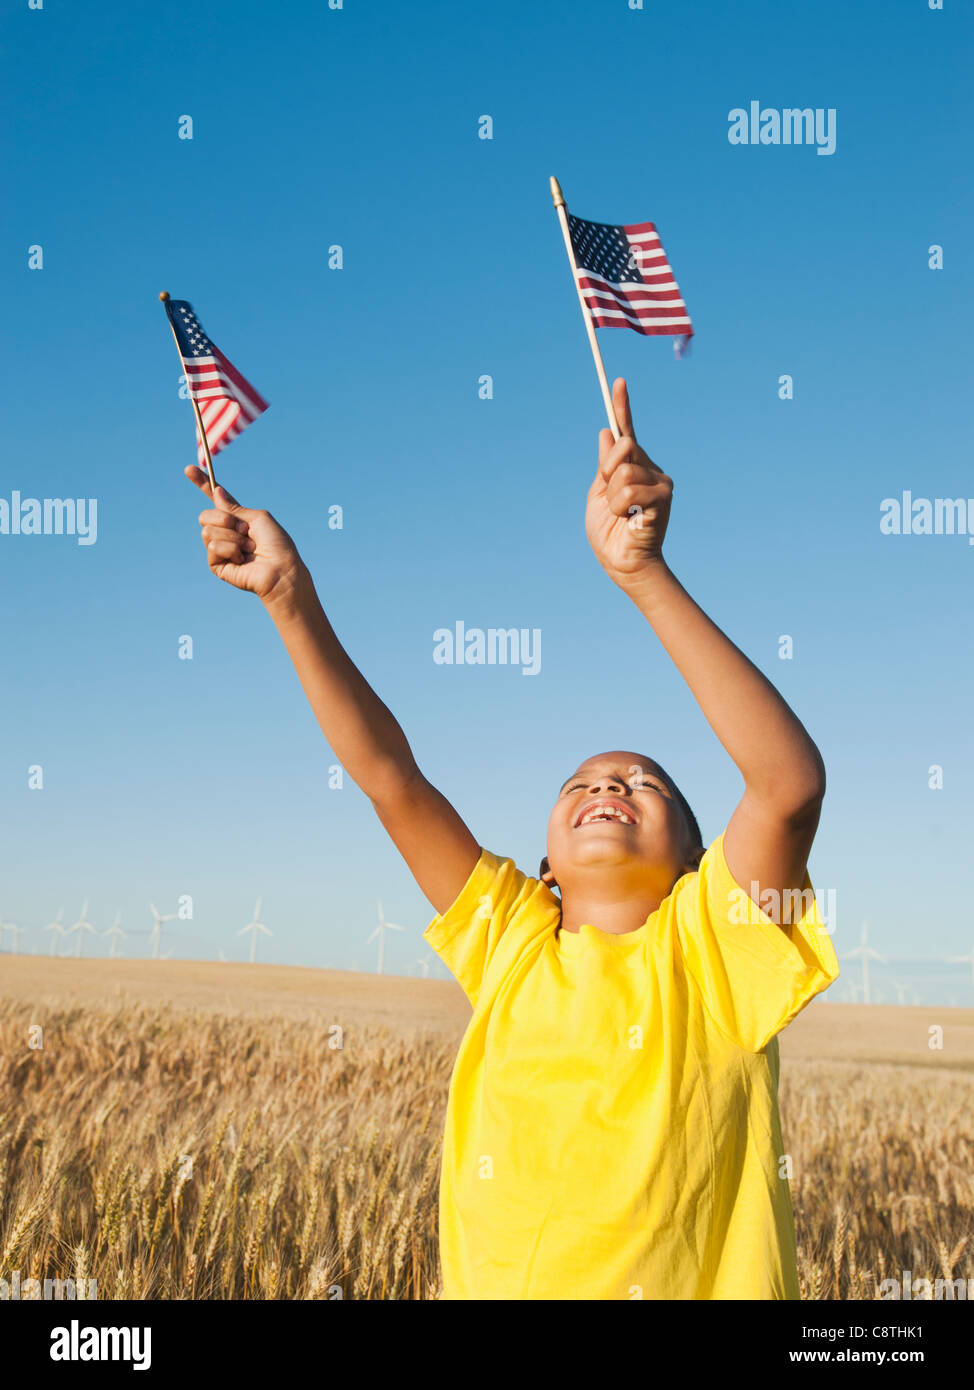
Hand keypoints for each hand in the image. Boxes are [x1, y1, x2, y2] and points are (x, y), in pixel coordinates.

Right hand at [184, 465, 308, 608]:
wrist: (280, 570)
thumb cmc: (276, 544)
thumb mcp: (258, 518)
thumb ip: (235, 507)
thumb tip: (216, 492)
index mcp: (237, 519)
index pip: (215, 500)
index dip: (202, 484)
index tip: (189, 469)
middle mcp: (226, 533)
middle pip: (205, 515)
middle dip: (224, 519)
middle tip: (244, 530)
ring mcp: (220, 549)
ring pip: (207, 531)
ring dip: (232, 537)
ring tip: (248, 548)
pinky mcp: (217, 564)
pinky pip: (212, 547)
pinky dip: (229, 549)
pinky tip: (242, 559)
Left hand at [585, 378, 672, 586]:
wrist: (623, 564)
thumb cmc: (610, 534)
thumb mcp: (598, 495)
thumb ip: (605, 466)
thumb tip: (607, 432)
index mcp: (632, 467)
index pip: (627, 431)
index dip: (622, 405)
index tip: (617, 381)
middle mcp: (650, 469)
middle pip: (623, 446)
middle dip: (607, 471)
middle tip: (610, 495)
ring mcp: (660, 482)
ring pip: (624, 472)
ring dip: (613, 498)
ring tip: (621, 514)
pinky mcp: (663, 497)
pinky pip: (630, 491)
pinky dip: (620, 507)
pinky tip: (629, 519)